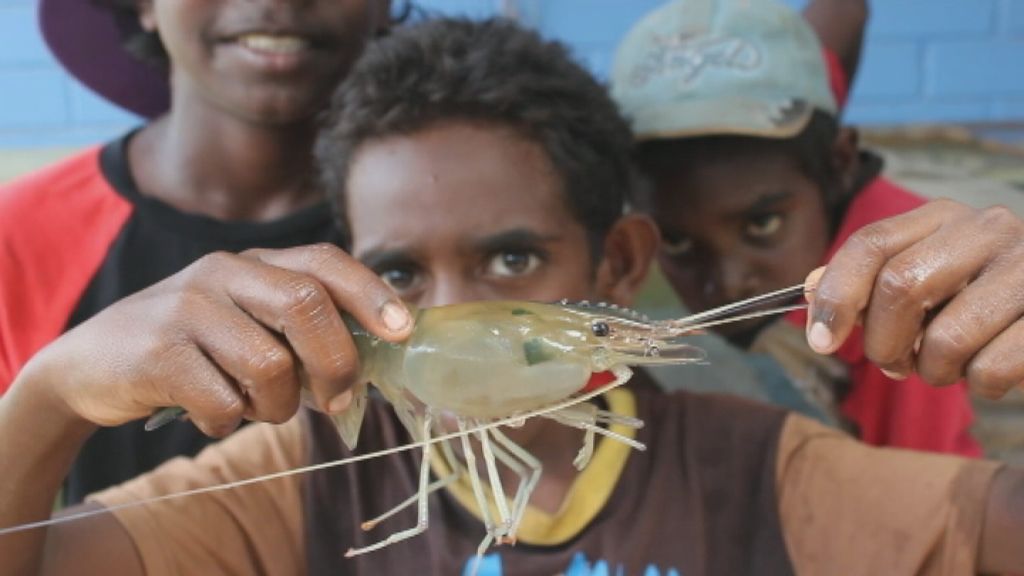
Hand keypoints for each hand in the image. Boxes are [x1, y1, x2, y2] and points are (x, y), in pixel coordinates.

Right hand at [24, 244, 411, 436]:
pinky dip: (227, 423)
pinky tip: (210, 415)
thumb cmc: (192, 348)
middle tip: (338, 400)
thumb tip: (374, 361)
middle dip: (336, 363)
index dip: (371, 293)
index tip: (403, 331)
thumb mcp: (245, 323)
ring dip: (276, 407)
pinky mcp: (157, 352)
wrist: (89, 365)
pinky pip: (224, 403)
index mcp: (253, 262)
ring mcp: (186, 307)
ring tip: (254, 408)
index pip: (324, 262)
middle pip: (307, 305)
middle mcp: (222, 272)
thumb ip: (299, 329)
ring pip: (270, 365)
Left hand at [804, 199, 1023, 398]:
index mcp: (944, 217)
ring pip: (946, 337)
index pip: (869, 244)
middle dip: (882, 342)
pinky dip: (980, 385)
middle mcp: (989, 230)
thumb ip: (868, 281)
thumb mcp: (925, 279)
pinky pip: (991, 368)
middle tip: (893, 363)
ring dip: (933, 371)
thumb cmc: (980, 300)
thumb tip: (809, 289)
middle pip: (900, 286)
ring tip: (946, 366)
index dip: (835, 295)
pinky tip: (990, 368)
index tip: (820, 341)